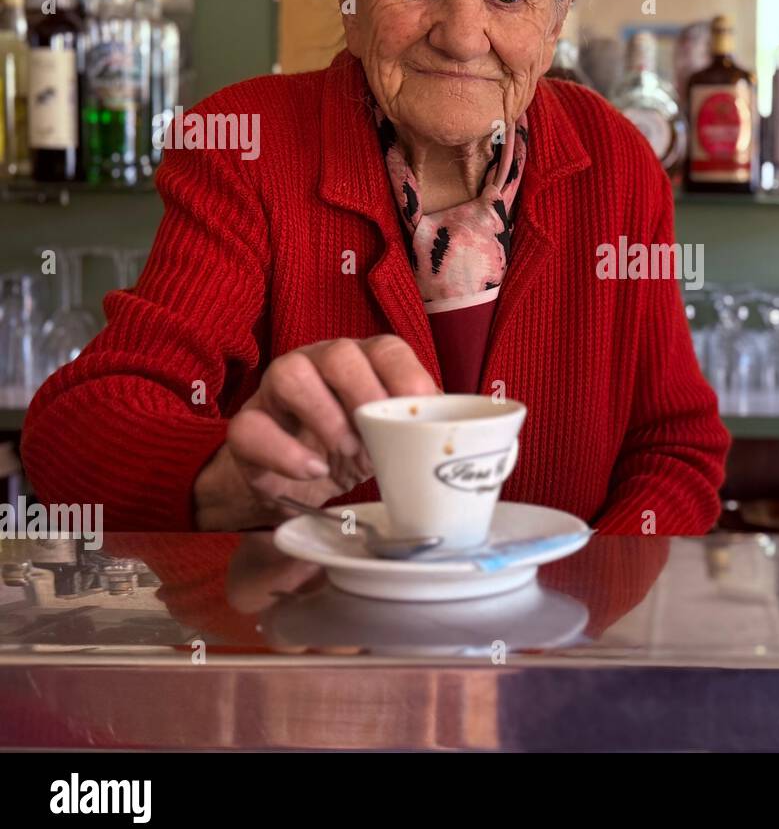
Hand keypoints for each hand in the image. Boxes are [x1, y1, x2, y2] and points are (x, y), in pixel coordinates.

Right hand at [193, 336, 438, 529]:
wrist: (296, 480)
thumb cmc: (356, 448)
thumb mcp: (393, 439)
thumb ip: (424, 431)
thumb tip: (480, 442)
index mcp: (363, 362)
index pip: (387, 348)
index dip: (407, 376)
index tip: (423, 412)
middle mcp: (318, 364)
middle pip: (339, 353)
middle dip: (365, 393)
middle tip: (379, 436)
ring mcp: (277, 391)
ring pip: (289, 373)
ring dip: (325, 415)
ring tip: (347, 452)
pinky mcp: (247, 426)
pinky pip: (249, 427)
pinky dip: (284, 452)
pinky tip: (312, 472)